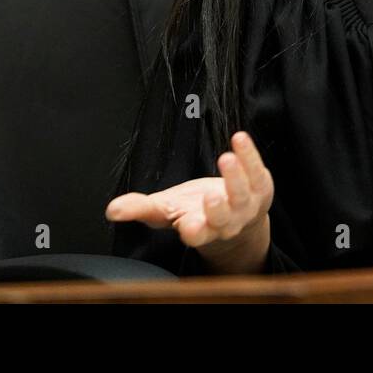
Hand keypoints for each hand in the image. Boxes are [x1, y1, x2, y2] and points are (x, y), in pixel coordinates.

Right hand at [106, 130, 273, 272]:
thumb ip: (140, 209)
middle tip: (211, 196)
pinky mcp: (261, 188)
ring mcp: (246, 206)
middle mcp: (226, 222)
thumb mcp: (165, 210)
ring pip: (243, 194)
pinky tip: (240, 138)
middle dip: (217, 209)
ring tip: (226, 158)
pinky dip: (250, 155)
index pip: (197, 234)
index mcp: (200, 230)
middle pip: (223, 218)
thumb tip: (112, 210)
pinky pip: (257, 171)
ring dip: (236, 177)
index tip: (188, 226)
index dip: (194, 231)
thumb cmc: (194, 210)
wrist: (235, 216)